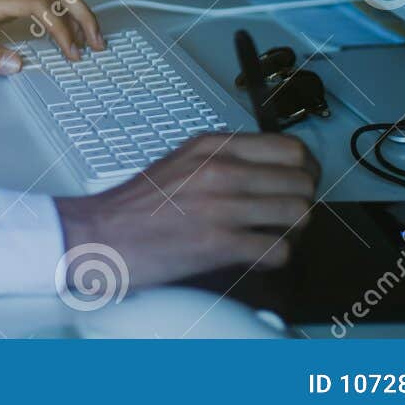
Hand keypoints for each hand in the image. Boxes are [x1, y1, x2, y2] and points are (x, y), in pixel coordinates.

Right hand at [53, 133, 319, 290]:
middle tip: (286, 215)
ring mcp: (222, 206)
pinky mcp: (219, 244)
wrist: (99, 235)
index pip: (290, 147)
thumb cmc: (136, 206)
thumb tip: (268, 171)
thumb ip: (224, 159)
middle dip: (301, 201)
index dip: (304, 169)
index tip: (299, 182)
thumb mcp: (182, 161)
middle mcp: (221, 170)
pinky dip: (276, 258)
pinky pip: (279, 251)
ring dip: (293, 231)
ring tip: (273, 236)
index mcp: (212, 146)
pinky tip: (258, 257)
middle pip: (302, 181)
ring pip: (299, 214)